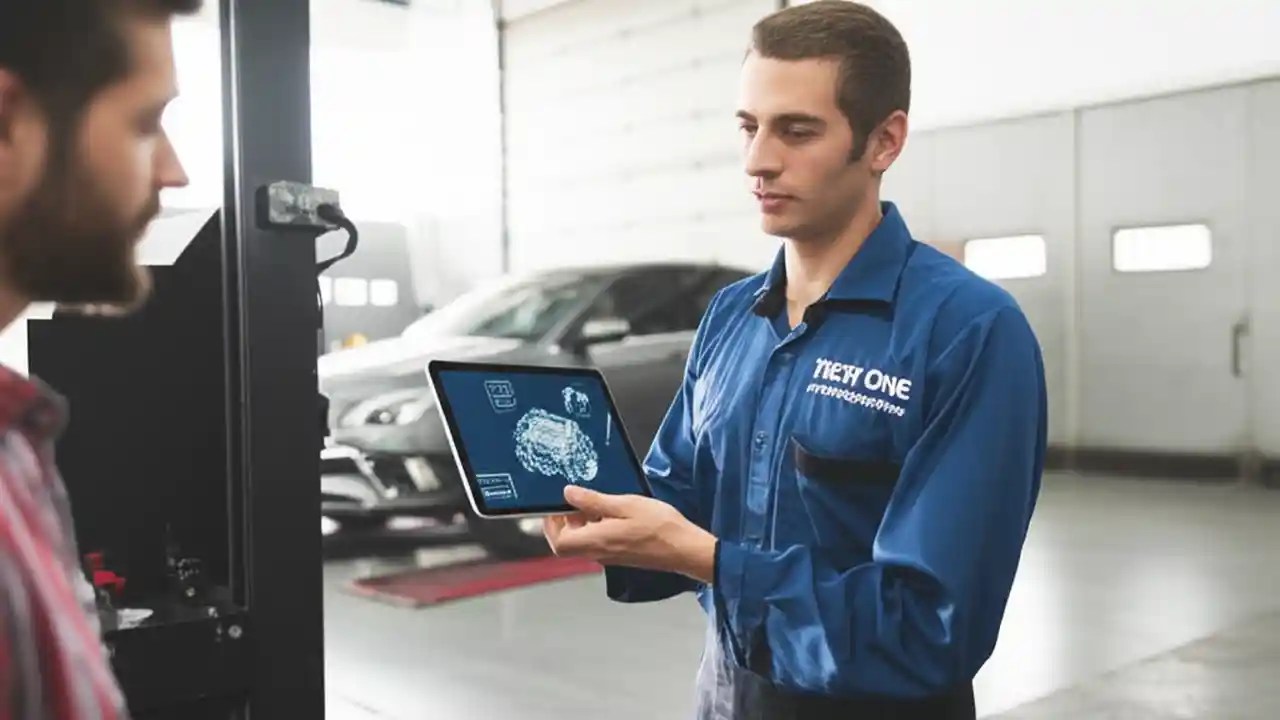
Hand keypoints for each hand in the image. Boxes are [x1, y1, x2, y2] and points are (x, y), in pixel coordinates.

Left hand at [544, 485, 716, 583]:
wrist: (684, 549)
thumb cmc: (659, 526)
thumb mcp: (625, 504)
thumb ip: (593, 501)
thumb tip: (568, 494)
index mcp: (596, 540)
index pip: (558, 542)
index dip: (552, 525)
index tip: (558, 506)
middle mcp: (598, 553)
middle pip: (566, 545)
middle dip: (564, 523)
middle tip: (575, 502)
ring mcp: (609, 557)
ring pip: (581, 544)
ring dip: (580, 525)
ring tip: (595, 504)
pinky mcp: (619, 555)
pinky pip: (596, 543)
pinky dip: (594, 528)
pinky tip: (610, 514)